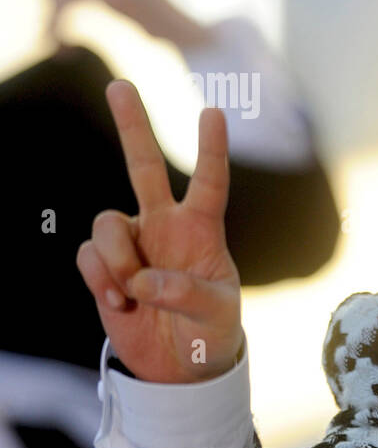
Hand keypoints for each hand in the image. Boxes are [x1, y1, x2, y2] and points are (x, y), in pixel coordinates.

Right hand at [76, 81, 242, 383]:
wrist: (179, 363)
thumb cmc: (211, 329)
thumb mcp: (217, 313)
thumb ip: (188, 293)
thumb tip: (146, 279)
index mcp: (202, 229)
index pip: (210, 182)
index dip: (211, 149)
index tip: (213, 111)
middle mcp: (164, 224)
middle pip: (142, 166)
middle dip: (132, 126)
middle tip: (121, 84)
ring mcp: (131, 241)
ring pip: (108, 222)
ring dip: (119, 259)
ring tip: (135, 293)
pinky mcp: (103, 264)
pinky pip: (90, 255)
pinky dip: (102, 279)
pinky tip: (120, 302)